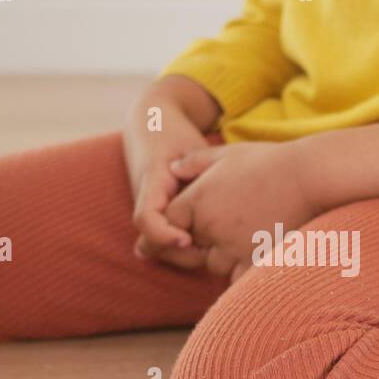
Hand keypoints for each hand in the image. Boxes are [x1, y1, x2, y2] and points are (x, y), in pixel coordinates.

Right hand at [122, 75, 220, 254]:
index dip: (163, 235)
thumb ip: (206, 171)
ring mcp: (149, 208)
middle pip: (151, 243)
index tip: (187, 239)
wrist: (150, 123)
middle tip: (211, 253)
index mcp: (152, 181)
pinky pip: (164, 237)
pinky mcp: (156, 213)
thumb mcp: (193, 147)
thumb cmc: (175, 133)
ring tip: (214, 252)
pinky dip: (182, 248)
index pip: (145, 218)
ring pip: (156, 246)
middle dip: (179, 254)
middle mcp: (144, 200)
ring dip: (182, 255)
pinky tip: (206, 250)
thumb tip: (233, 197)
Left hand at [156, 141, 317, 280]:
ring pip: (215, 265)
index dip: (184, 221)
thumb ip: (195, 161)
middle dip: (205, 240)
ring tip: (249, 236)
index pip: (171, 220)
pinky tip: (259, 252)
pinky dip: (244, 271)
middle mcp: (209, 225)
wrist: (308, 176)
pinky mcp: (253, 259)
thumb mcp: (228, 153)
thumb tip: (173, 168)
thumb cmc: (269, 161)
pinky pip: (238, 278)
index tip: (203, 214)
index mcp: (197, 199)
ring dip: (226, 257)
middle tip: (232, 223)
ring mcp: (231, 245)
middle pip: (192, 246)